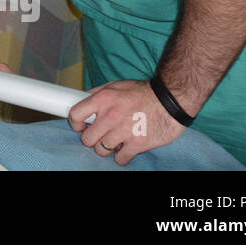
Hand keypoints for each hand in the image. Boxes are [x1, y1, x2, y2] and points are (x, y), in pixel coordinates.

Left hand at [68, 79, 186, 165]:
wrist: (171, 100)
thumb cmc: (143, 92)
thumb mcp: (117, 85)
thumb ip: (98, 93)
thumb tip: (82, 100)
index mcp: (103, 99)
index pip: (75, 115)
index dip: (75, 123)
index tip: (81, 126)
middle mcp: (111, 115)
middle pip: (87, 138)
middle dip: (92, 138)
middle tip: (100, 135)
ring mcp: (124, 131)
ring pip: (101, 150)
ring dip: (106, 148)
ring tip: (115, 141)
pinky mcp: (138, 144)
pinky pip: (120, 159)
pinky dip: (122, 156)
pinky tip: (126, 148)